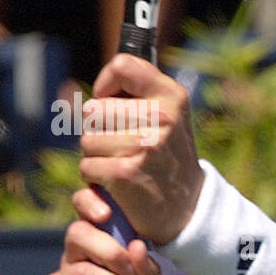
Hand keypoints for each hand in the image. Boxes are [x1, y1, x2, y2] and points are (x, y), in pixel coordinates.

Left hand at [78, 53, 204, 245]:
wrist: (187, 208)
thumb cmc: (167, 156)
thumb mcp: (168, 115)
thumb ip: (138, 91)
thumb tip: (100, 84)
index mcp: (172, 96)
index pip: (123, 66)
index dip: (107, 84)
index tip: (113, 101)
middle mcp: (162, 117)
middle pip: (94, 109)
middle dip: (100, 130)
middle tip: (127, 145)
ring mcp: (144, 145)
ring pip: (87, 140)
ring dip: (98, 156)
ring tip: (126, 164)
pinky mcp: (125, 172)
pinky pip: (87, 166)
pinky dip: (98, 178)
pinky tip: (121, 182)